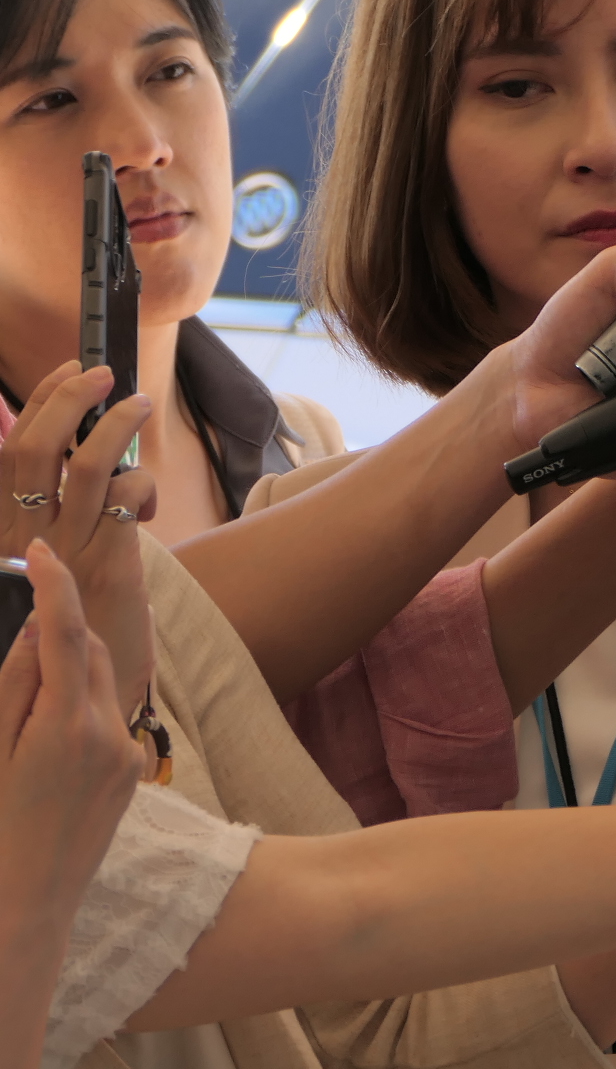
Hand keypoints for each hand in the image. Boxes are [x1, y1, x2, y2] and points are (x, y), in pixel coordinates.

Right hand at [0, 540, 142, 917]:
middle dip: (61, 630)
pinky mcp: (132, 773)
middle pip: (93, 653)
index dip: (54, 587)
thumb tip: (41, 633)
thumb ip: (15, 687)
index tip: (40, 553)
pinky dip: (80, 704)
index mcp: (67, 726)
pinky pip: (108, 718)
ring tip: (27, 690)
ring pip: (105, 683)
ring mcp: (127, 755)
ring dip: (73, 666)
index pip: (68, 635)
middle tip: (25, 618)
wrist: (25, 904)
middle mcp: (110, 735)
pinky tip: (47, 730)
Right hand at [1, 364, 156, 703]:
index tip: (67, 373)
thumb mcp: (43, 565)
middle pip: (36, 449)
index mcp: (3, 530)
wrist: (72, 695)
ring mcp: (65, 552)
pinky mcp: (109, 569)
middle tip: (102, 373)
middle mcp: (24, 536)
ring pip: (86, 467)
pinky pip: (124, 503)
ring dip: (115, 426)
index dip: (37, 404)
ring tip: (138, 404)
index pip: (8, 450)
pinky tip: (148, 498)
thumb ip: (46, 515)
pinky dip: (141, 483)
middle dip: (69, 399)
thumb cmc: (66, 624)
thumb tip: (70, 457)